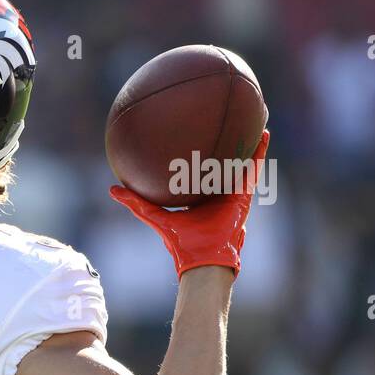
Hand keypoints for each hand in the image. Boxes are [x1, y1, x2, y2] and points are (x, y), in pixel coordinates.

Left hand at [110, 131, 268, 277]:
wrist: (201, 255)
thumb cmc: (179, 240)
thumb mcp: (153, 215)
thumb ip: (135, 202)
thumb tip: (112, 190)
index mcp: (196, 197)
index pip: (195, 172)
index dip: (194, 156)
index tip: (191, 136)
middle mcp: (215, 192)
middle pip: (219, 163)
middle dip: (222, 144)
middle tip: (223, 120)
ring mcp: (231, 192)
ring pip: (239, 162)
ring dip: (245, 142)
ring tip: (250, 119)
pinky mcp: (244, 194)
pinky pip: (253, 168)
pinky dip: (259, 151)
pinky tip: (262, 132)